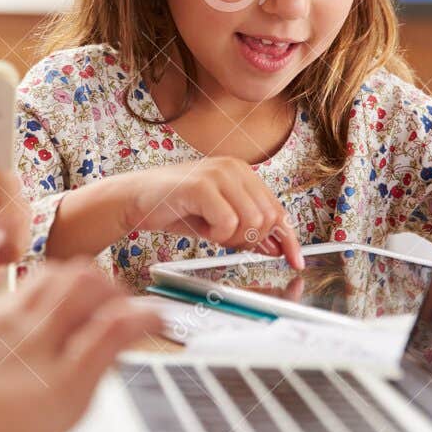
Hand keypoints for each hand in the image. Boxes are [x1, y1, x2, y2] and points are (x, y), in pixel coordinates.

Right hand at [118, 157, 304, 267]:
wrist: (135, 200)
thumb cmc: (175, 208)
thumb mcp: (218, 220)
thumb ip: (247, 229)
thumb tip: (277, 246)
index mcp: (243, 173)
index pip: (278, 210)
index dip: (289, 239)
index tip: (296, 262)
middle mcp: (235, 168)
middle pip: (268, 219)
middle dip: (249, 240)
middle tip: (222, 238)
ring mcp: (219, 174)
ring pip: (251, 223)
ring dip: (230, 238)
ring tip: (209, 229)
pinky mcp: (202, 186)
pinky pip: (228, 223)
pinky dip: (215, 235)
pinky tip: (200, 225)